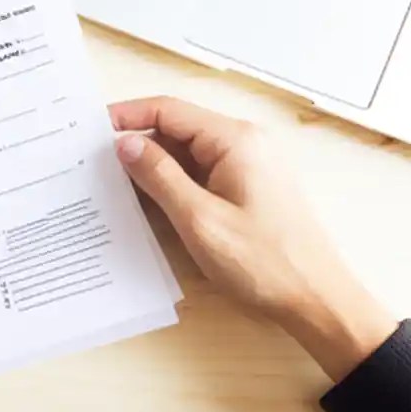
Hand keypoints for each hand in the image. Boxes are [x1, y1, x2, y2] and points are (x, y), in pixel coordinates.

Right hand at [109, 97, 397, 381]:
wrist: (318, 300)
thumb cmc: (265, 263)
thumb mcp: (199, 219)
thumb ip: (159, 176)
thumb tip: (126, 144)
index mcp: (235, 141)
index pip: (169, 111)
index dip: (128, 116)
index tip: (92, 128)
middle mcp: (245, 144)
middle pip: (177, 130)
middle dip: (137, 144)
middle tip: (95, 162)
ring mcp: (249, 166)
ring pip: (188, 154)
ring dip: (154, 168)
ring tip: (116, 185)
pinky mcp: (250, 188)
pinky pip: (202, 174)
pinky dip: (174, 184)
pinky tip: (151, 203)